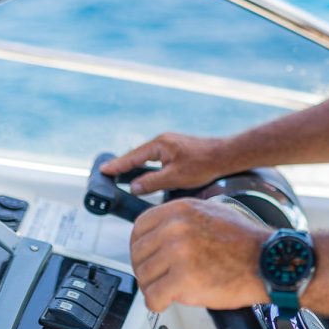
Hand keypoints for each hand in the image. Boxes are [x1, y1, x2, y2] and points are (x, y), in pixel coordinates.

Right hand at [99, 132, 231, 193]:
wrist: (226, 156)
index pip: (132, 156)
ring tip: (122, 175)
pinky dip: (148, 166)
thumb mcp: (175, 177)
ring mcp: (171, 144)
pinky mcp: (178, 150)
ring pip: (147, 157)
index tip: (102, 170)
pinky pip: (156, 158)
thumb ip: (152, 182)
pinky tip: (146, 173)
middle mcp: (164, 141)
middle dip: (123, 165)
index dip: (117, 165)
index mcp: (160, 145)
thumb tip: (134, 186)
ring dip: (136, 165)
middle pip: (137, 155)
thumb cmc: (204, 164)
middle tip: (107, 174)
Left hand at [130, 198, 269, 311]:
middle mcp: (177, 227)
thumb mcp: (213, 212)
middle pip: (138, 253)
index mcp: (182, 209)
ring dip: (153, 287)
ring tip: (168, 290)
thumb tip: (163, 230)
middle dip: (146, 269)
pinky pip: (153, 296)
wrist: (267, 261)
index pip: (140, 226)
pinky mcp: (183, 278)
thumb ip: (185, 218)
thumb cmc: (246, 241)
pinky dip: (157, 303)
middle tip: (158, 278)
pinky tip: (168, 301)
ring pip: (143, 276)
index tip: (146, 256)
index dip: (140, 245)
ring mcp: (179, 251)